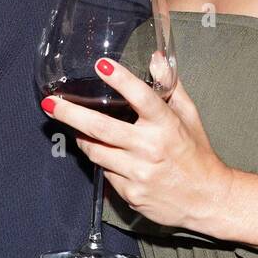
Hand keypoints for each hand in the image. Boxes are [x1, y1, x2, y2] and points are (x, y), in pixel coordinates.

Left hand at [40, 56, 234, 233]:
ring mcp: (138, 174)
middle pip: (101, 128)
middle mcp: (151, 149)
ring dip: (81, 137)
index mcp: (167, 126)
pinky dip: (102, 160)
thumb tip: (156, 58)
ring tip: (73, 126)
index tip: (101, 65)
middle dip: (71, 114)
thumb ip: (170, 86)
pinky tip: (104, 153)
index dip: (121, 79)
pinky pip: (105, 173)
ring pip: (96, 152)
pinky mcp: (130, 194)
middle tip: (50, 103)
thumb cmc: (196, 153)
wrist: (207, 200)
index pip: (142, 97)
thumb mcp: (189, 116)